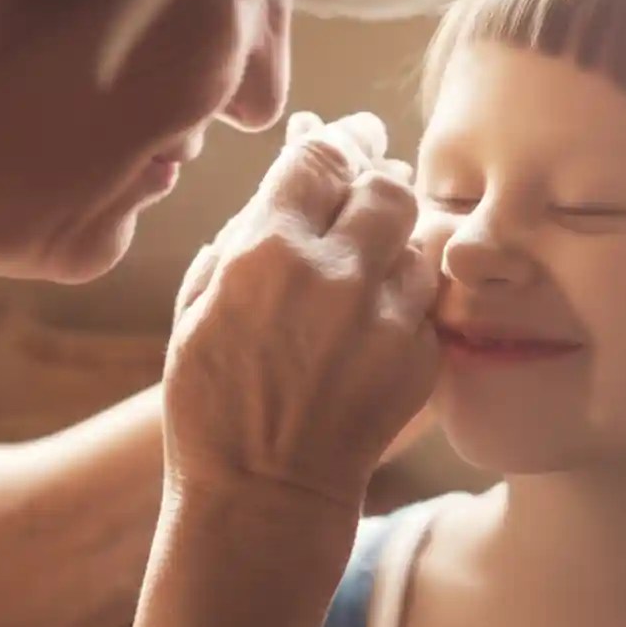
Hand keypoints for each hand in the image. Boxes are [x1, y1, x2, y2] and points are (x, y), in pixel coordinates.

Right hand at [162, 112, 438, 507]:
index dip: (343, 138)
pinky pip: (428, 300)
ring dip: (398, 242)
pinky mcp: (421, 356)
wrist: (264, 492)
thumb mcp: (197, 306)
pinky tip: (380, 320)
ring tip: (371, 266)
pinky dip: (409, 298)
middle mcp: (336, 274)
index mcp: (269, 252)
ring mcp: (386, 317)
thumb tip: (286, 177)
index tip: (354, 134)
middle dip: (380, 182)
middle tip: (372, 190)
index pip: (323, 157)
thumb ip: (243, 233)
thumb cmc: (213, 401)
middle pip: (388, 187)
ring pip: (419, 240)